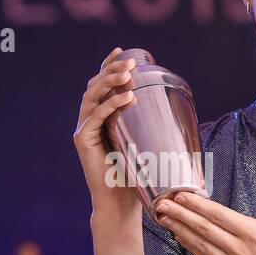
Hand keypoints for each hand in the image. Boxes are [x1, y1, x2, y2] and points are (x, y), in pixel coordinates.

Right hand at [73, 47, 141, 219]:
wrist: (120, 204)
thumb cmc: (135, 176)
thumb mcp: (143, 143)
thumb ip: (146, 123)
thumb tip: (171, 104)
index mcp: (101, 118)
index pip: (102, 85)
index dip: (109, 66)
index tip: (123, 51)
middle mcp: (89, 121)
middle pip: (95, 86)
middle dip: (112, 70)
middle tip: (131, 61)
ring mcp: (85, 130)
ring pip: (92, 96)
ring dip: (109, 82)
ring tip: (129, 75)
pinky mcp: (83, 141)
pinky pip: (95, 117)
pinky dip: (110, 105)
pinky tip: (126, 98)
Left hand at [154, 179, 255, 254]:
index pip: (218, 215)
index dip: (197, 205)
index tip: (180, 195)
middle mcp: (240, 251)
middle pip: (203, 229)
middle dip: (180, 215)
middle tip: (160, 204)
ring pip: (201, 246)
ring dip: (180, 230)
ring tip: (163, 218)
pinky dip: (192, 248)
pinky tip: (181, 238)